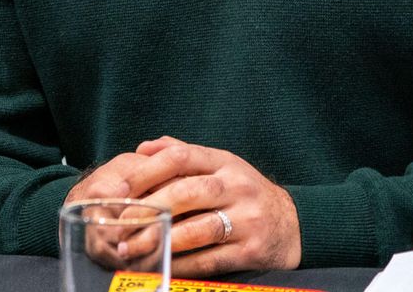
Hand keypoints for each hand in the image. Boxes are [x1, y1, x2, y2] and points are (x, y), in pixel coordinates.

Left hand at [67, 136, 301, 276]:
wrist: (293, 226)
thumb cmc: (244, 193)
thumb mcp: (221, 165)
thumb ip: (183, 153)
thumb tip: (143, 147)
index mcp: (225, 162)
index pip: (181, 157)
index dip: (146, 171)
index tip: (119, 187)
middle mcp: (238, 187)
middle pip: (186, 193)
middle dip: (148, 209)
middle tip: (119, 224)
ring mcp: (248, 219)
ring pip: (197, 230)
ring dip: (160, 241)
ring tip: (132, 248)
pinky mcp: (252, 250)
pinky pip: (210, 259)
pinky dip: (182, 264)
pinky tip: (161, 265)